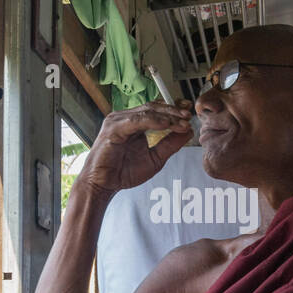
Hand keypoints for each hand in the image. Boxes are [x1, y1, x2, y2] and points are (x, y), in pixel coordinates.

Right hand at [77, 100, 193, 195]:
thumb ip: (170, 144)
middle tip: (188, 115)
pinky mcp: (113, 128)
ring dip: (167, 116)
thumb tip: (188, 132)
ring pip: (147, 112)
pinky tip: (166, 124)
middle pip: (153, 107)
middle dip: (173, 111)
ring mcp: (118, 121)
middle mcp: (125, 118)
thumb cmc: (123, 172)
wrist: (103, 184)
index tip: (189, 115)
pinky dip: (153, 121)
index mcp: (134, 123)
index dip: (173, 110)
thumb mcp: (155, 158)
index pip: (156, 110)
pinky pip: (136, 121)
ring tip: (181, 122)